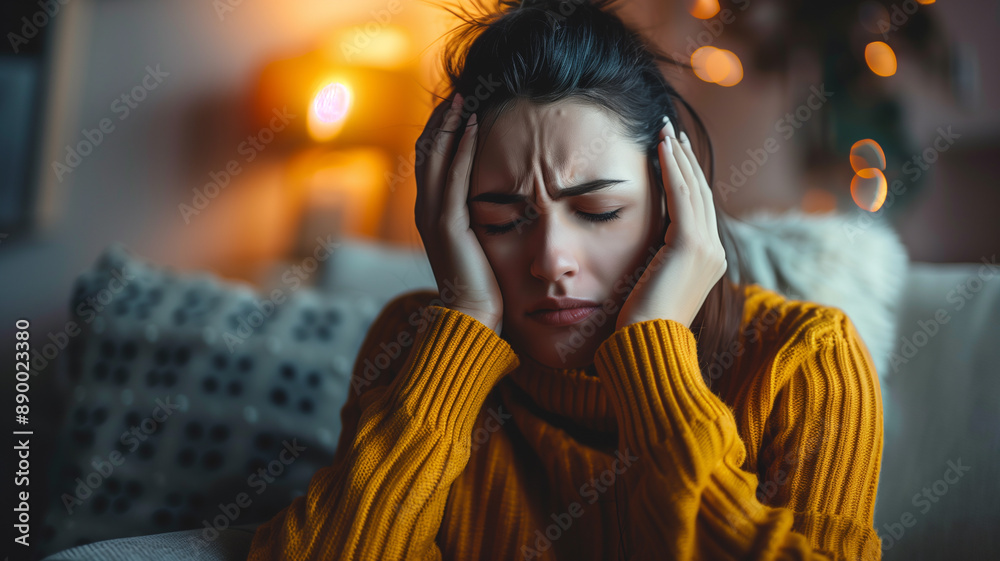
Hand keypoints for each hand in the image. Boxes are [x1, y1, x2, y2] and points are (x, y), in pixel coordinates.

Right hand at [414, 93, 503, 333]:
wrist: (472, 318)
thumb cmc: (483, 287)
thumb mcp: (479, 245)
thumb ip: (479, 222)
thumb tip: (499, 205)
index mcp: (432, 214)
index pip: (431, 161)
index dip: (443, 131)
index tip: (461, 107)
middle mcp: (426, 210)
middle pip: (427, 150)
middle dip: (442, 119)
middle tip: (460, 92)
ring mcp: (434, 216)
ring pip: (435, 156)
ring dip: (450, 124)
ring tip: (465, 97)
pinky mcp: (448, 223)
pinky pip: (454, 175)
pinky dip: (461, 147)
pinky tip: (474, 124)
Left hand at [615, 117, 727, 330]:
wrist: (647, 344)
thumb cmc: (640, 321)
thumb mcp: (652, 281)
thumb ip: (657, 257)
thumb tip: (645, 241)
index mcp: (709, 260)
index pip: (698, 208)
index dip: (686, 176)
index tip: (672, 151)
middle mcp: (714, 251)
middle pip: (701, 192)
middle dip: (685, 158)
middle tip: (671, 130)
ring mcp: (707, 248)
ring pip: (693, 189)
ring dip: (678, 156)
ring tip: (665, 130)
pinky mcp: (690, 246)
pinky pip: (682, 196)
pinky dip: (672, 168)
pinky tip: (660, 147)